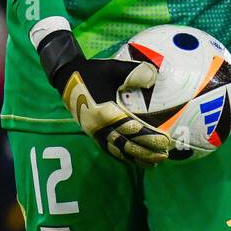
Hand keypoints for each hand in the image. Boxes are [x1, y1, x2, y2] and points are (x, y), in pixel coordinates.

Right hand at [37, 29, 170, 165]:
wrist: (66, 76)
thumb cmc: (92, 73)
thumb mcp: (113, 68)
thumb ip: (133, 72)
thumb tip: (155, 76)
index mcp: (105, 112)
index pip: (131, 130)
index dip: (148, 138)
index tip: (164, 142)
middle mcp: (100, 127)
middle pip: (126, 145)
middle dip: (146, 152)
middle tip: (164, 156)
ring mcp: (95, 132)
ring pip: (118, 150)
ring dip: (136, 158)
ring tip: (153, 163)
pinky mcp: (92, 133)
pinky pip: (109, 149)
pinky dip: (123, 156)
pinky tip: (133, 159)